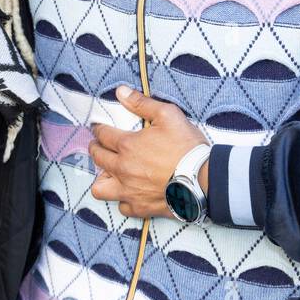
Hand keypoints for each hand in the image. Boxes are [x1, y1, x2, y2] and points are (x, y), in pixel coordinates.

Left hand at [89, 85, 207, 218]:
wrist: (203, 180)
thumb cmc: (186, 146)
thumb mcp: (168, 115)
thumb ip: (142, 103)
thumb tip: (120, 91)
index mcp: (127, 145)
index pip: (103, 134)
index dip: (99, 129)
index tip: (98, 127)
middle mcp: (122, 169)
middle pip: (97, 158)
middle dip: (95, 148)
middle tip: (100, 145)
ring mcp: (129, 191)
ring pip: (100, 188)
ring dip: (102, 179)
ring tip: (110, 173)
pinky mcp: (140, 208)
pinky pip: (121, 206)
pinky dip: (123, 199)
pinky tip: (130, 192)